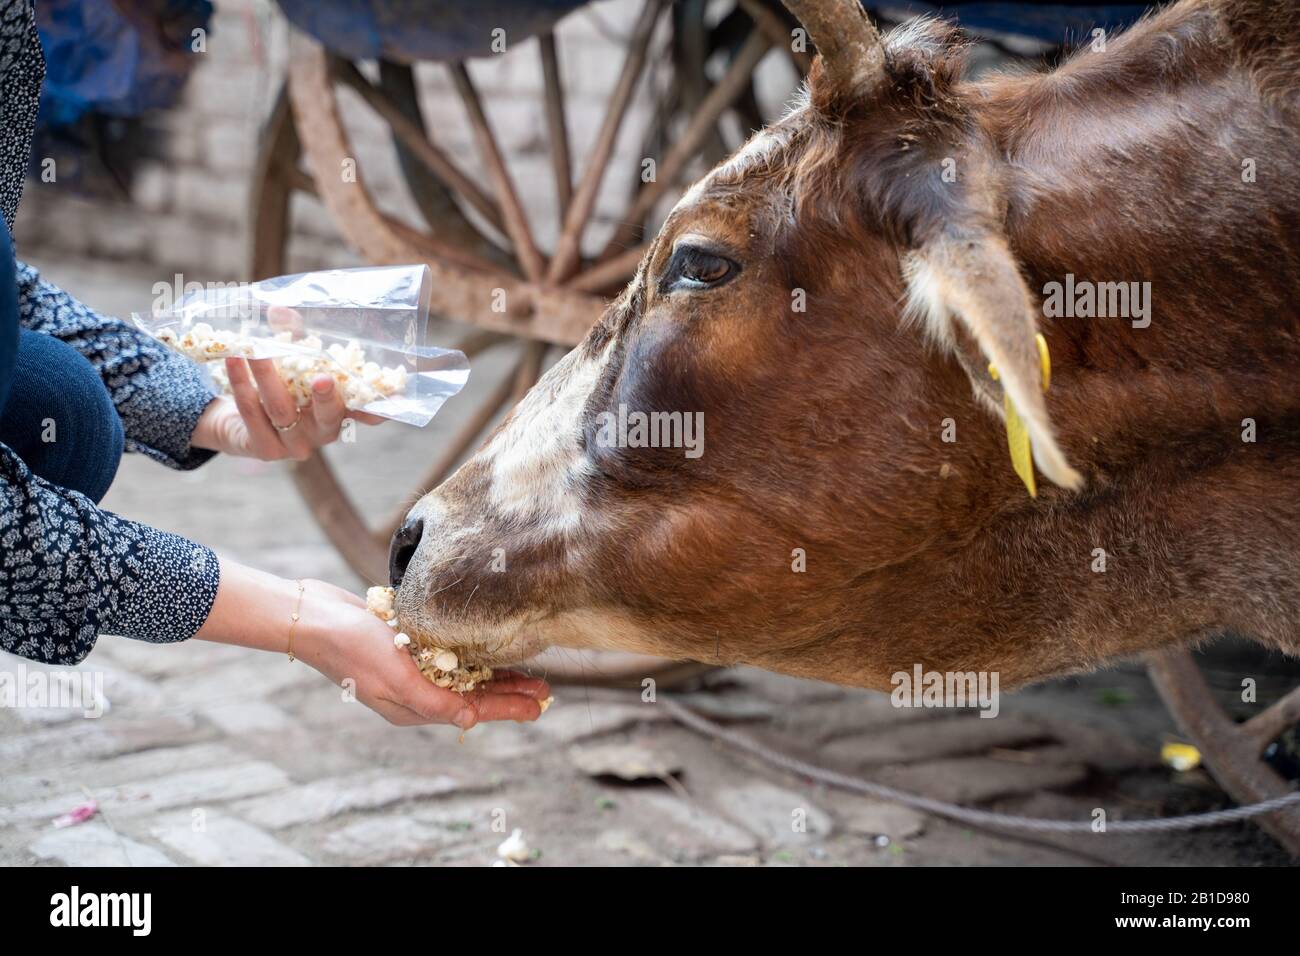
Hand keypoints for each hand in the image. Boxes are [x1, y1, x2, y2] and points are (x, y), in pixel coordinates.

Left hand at [190, 307, 383, 460]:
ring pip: (282, 410)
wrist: (237, 423)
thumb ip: (292, 336)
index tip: (395, 399)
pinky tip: (234, 360)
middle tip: (322, 378)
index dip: (381, 408)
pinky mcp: (265, 450)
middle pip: (329, 418)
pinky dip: (241, 384)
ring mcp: (295, 445)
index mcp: (340, 411)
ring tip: (253, 349)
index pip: (367, 414)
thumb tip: (278, 310)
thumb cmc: (277, 387)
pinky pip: (253, 414)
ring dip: (267, 375)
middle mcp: (323, 432)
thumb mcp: (290, 360)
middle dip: (326, 398)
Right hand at [195, 563, 548, 728]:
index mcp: (412, 706)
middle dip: (509, 692)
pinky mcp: (402, 642)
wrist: (310, 616)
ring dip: (494, 671)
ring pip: (462, 673)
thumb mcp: (397, 678)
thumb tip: (470, 719)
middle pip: (472, 693)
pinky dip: (470, 650)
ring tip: (525, 669)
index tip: (541, 706)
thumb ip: (435, 701)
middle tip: (545, 688)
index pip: (472, 710)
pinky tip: (485, 642)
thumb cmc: (352, 647)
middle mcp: (412, 690)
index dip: (508, 708)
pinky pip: (445, 652)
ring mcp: (406, 666)